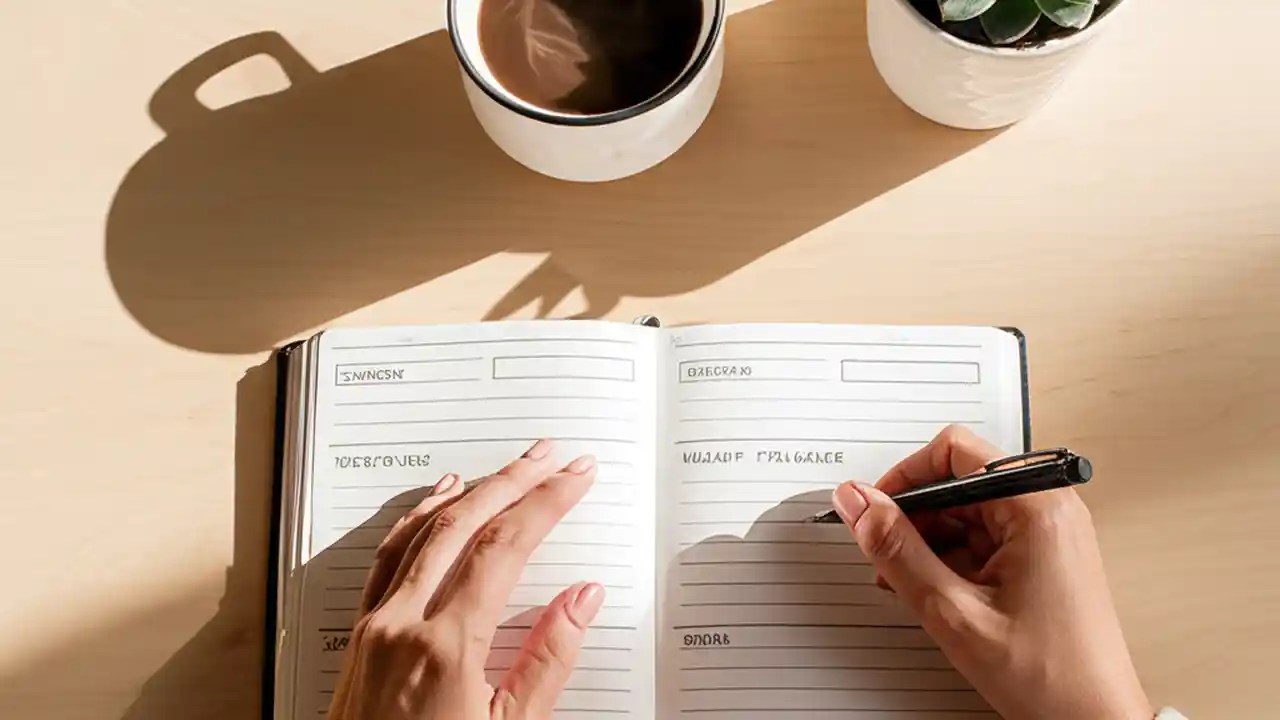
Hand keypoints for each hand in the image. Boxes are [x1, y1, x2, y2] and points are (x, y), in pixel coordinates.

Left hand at [328, 440, 604, 719]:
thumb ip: (548, 660)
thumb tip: (582, 597)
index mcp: (447, 647)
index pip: (506, 547)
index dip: (547, 502)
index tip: (576, 476)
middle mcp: (403, 623)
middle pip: (464, 523)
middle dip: (514, 479)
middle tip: (552, 454)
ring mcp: (374, 625)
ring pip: (423, 530)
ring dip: (471, 490)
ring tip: (507, 467)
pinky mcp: (358, 635)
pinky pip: (388, 556)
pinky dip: (417, 518)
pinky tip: (437, 502)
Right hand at [831, 426, 1152, 719]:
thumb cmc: (1050, 676)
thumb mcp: (953, 611)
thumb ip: (897, 550)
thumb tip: (858, 503)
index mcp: (1038, 507)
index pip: (954, 452)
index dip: (904, 478)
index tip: (874, 510)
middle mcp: (1049, 508)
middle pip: (958, 482)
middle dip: (914, 518)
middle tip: (887, 558)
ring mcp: (1048, 533)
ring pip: (966, 513)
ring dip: (928, 543)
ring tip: (910, 586)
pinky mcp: (1042, 557)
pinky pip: (983, 538)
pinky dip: (950, 560)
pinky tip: (935, 594)